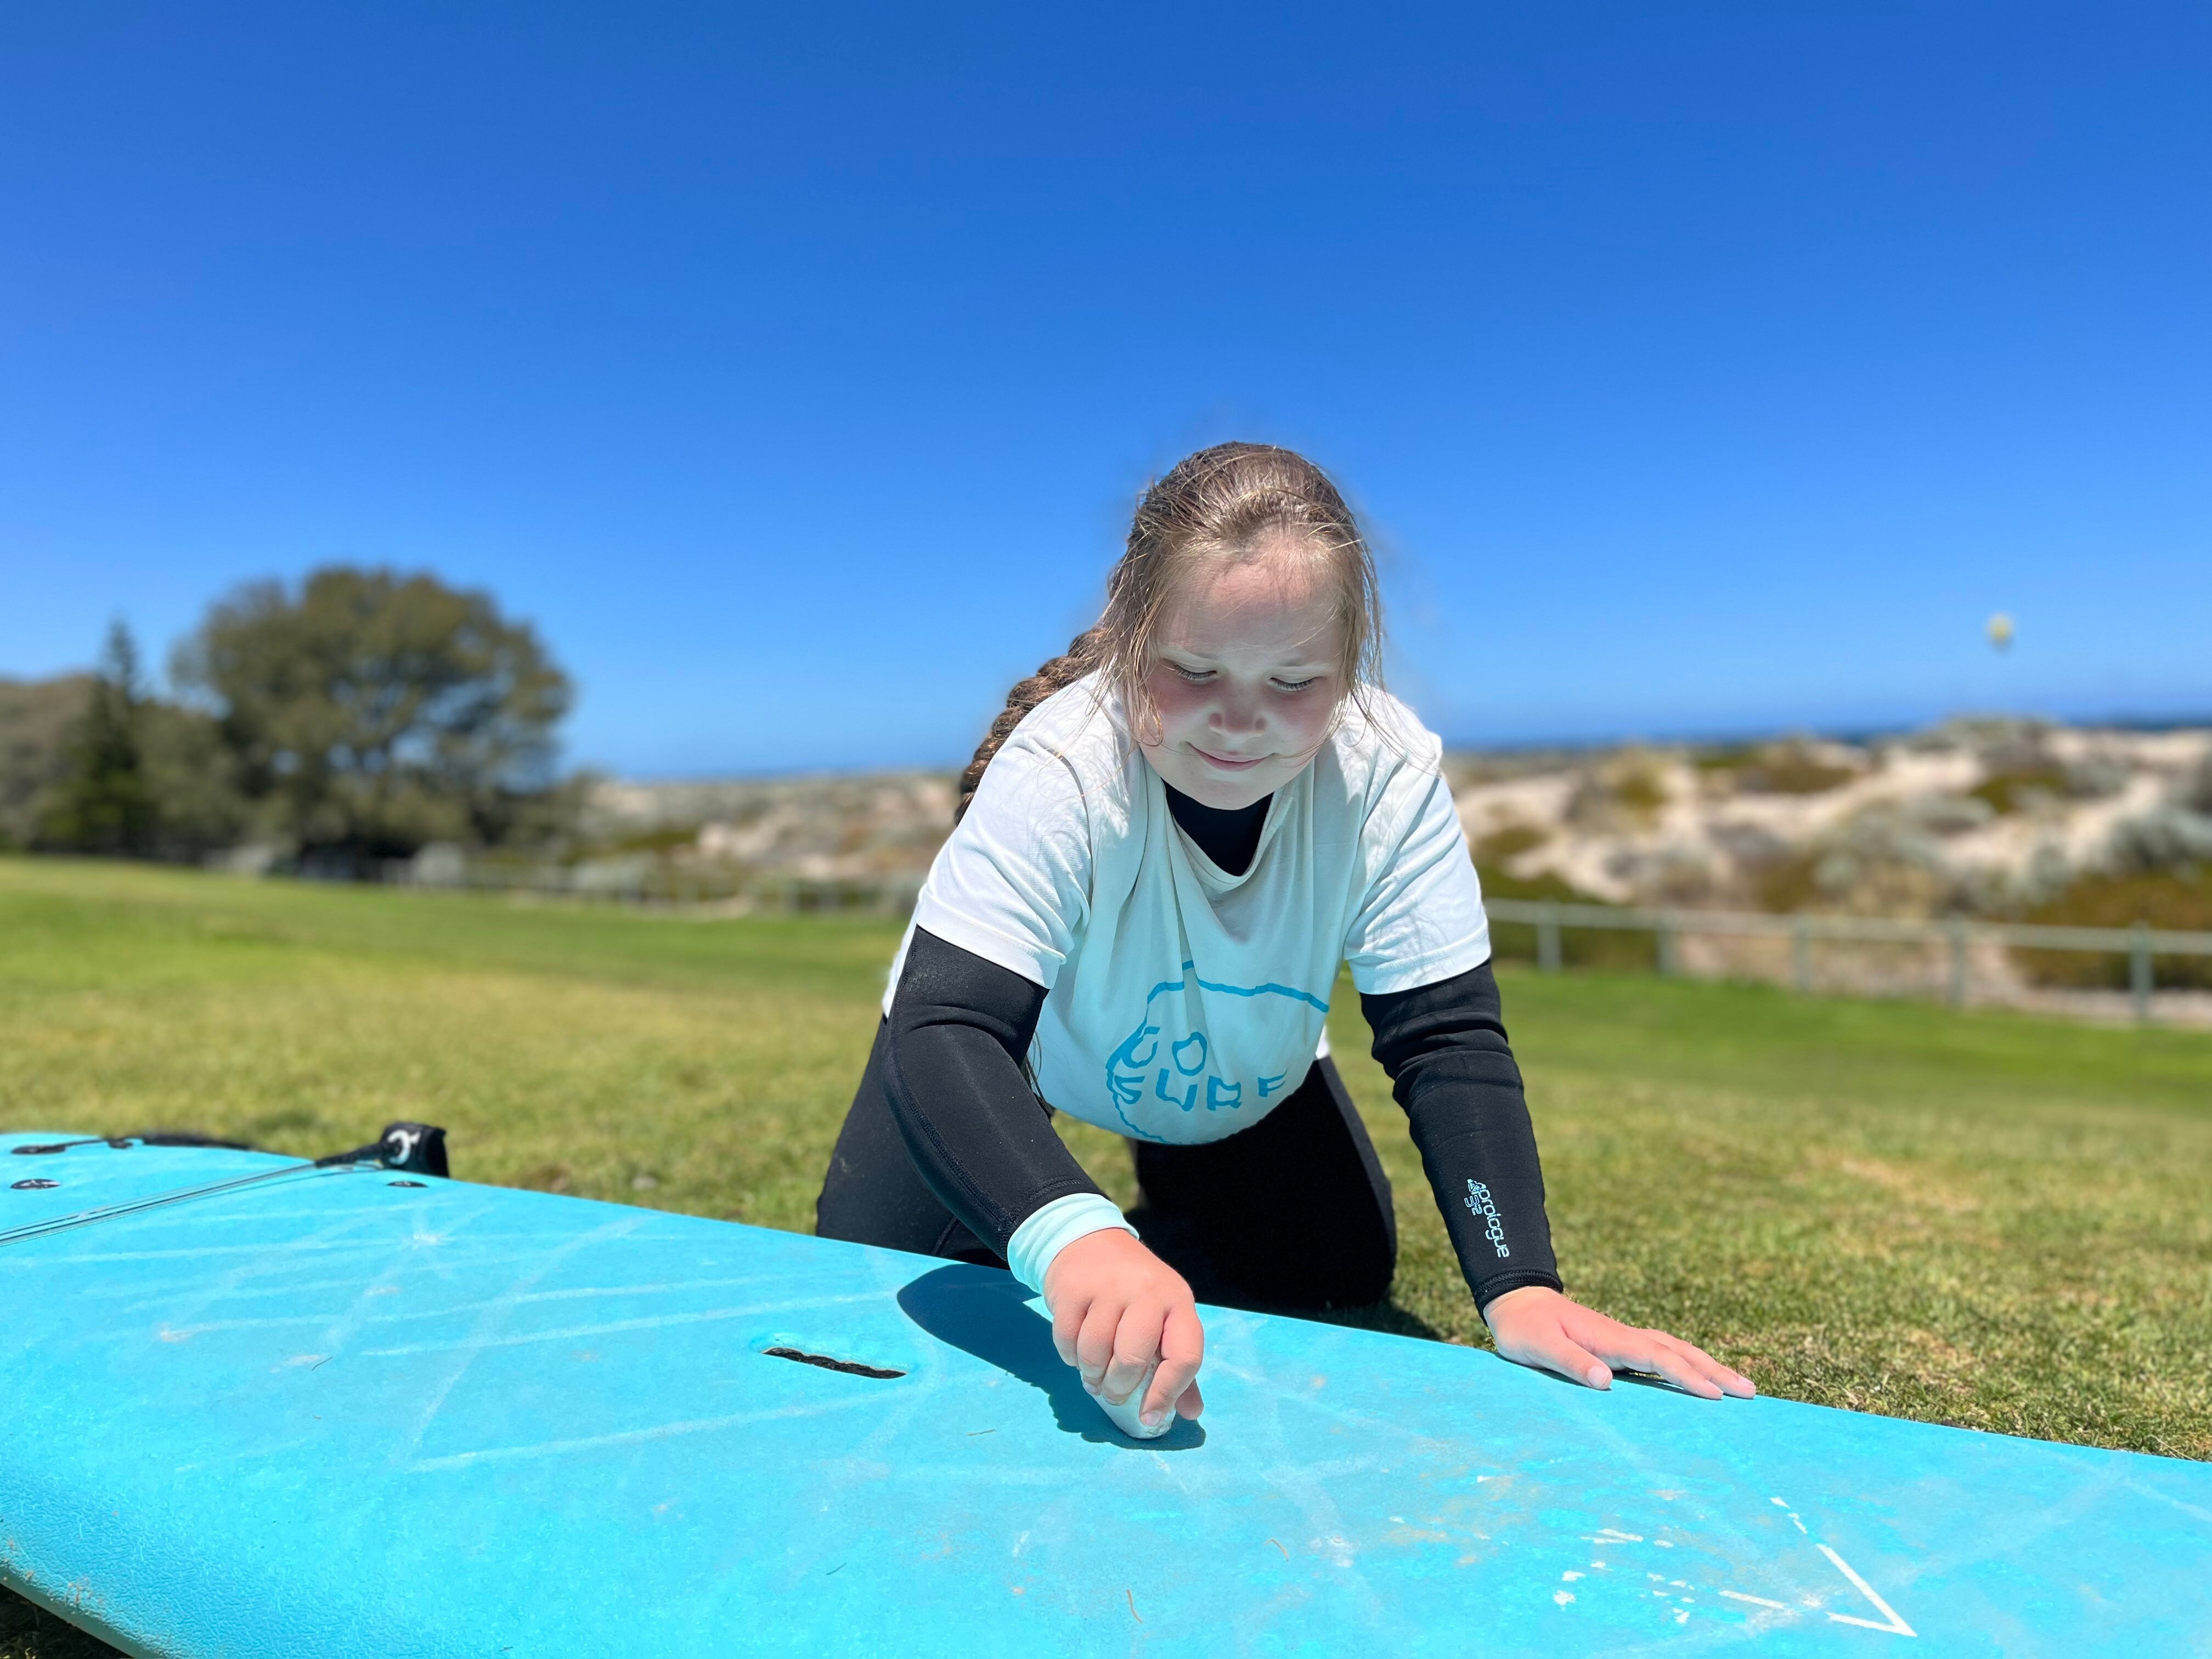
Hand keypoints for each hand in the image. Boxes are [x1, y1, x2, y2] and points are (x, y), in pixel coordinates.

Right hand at [1042, 1229, 1205, 1428]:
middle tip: (1113, 1393)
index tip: (1149, 1417)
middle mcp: (1147, 1291)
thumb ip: (1178, 1366)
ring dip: (1091, 1376)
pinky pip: (1067, 1341)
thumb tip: (1191, 1412)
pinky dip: (1069, 1357)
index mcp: (1178, 1301)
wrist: (1090, 1241)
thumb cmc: (1134, 1291)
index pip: (1184, 1355)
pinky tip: (1076, 1352)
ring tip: (1093, 1377)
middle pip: (1132, 1359)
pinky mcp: (1073, 1289)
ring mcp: (1108, 1287)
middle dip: (1119, 1389)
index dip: (1168, 1393)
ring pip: (1095, 1353)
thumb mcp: (1165, 1318)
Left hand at [1482, 1286, 1753, 1399]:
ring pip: (1675, 1350)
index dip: (1687, 1376)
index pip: (1658, 1358)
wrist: (1516, 1301)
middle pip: (1679, 1352)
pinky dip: (1687, 1363)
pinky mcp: (1619, 1344)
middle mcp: (1625, 1336)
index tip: (1716, 1396)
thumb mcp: (1539, 1348)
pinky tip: (1697, 1376)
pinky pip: (1663, 1354)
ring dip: (1707, 1365)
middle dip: (1715, 1371)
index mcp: (1611, 1339)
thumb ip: (1571, 1363)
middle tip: (1750, 1392)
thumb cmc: (1525, 1329)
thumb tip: (1606, 1381)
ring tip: (1739, 1384)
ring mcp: (1624, 1339)